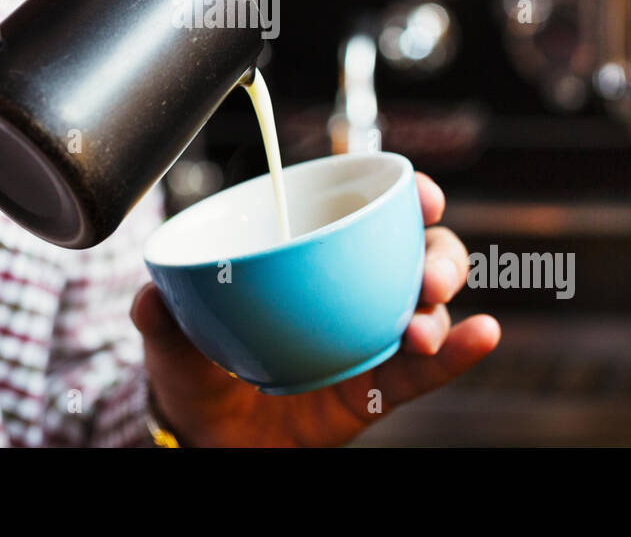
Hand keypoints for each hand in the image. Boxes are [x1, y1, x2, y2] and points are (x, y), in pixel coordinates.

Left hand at [132, 172, 499, 446]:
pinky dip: (458, 351)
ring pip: (429, 306)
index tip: (418, 190)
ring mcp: (371, 336)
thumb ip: (162, 319)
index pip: (364, 212)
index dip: (401, 194)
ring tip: (425, 321)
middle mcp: (352, 288)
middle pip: (416, 253)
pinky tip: (481, 335)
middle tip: (429, 273)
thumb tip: (149, 295)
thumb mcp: (173, 341)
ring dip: (443, 303)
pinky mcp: (379, 389)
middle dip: (438, 252)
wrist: (209, 439)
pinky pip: (426, 371)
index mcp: (311, 257)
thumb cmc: (198, 371)